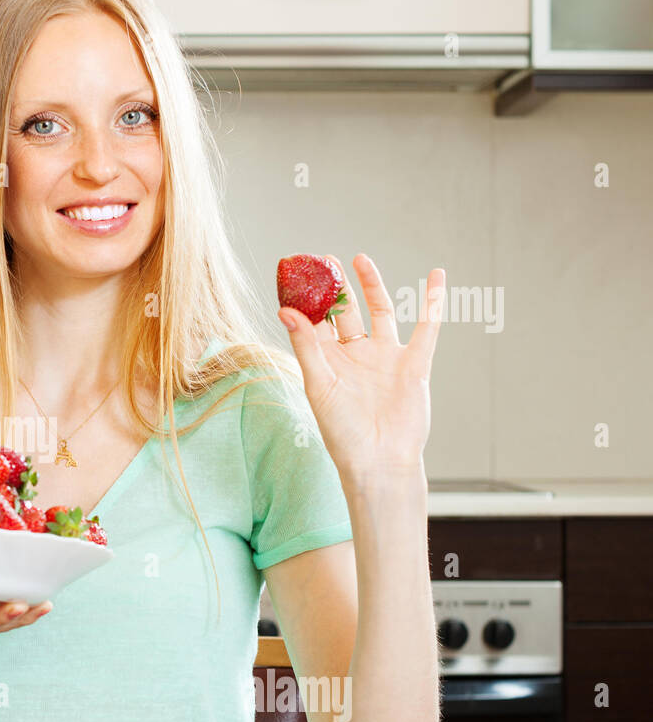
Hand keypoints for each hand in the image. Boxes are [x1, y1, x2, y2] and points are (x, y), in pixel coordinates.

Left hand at [278, 254, 442, 481]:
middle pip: (345, 312)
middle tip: (324, 260)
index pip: (314, 323)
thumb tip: (285, 310)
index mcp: (328, 362)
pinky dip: (433, 302)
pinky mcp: (414, 364)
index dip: (306, 299)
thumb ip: (305, 346)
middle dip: (336, 287)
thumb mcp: (319, 386)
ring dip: (371, 286)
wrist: (380, 461)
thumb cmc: (342, 433)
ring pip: (380, 313)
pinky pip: (426, 327)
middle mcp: (356, 356)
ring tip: (359, 260)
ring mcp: (385, 358)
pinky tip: (436, 275)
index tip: (295, 273)